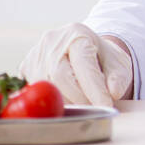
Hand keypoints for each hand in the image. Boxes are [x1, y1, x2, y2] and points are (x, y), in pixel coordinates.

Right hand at [18, 22, 133, 106]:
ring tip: (82, 107)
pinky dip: (49, 102)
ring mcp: (35, 54)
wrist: (84, 51)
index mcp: (77, 34)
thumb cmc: (102, 59)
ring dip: (64, 103)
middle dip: (79, 99)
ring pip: (45, 87)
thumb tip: (114, 92)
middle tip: (94, 109)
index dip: (94, 89)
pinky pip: (33, 91)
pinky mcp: (25, 69)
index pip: (84, 65)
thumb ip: (118, 77)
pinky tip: (64, 103)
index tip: (106, 105)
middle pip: (60, 77)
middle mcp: (52, 41)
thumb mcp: (118, 63)